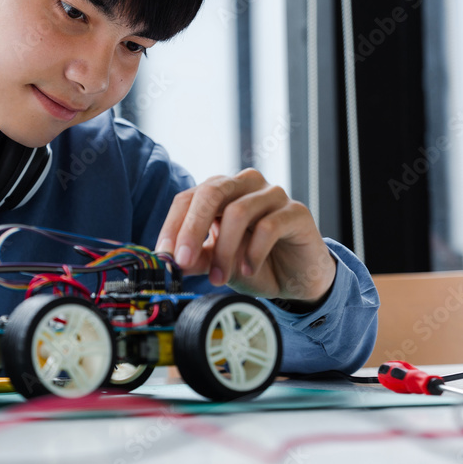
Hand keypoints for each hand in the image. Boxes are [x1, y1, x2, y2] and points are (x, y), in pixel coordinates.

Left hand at [155, 168, 335, 307]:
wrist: (297, 278)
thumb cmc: (255, 263)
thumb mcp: (217, 263)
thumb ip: (195, 258)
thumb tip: (168, 261)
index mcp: (220, 191)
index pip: (187, 198)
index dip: (173, 226)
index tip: (164, 255)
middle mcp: (244, 185)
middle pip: (211, 193)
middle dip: (192, 229)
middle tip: (183, 261)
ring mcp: (272, 194)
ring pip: (238, 212)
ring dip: (224, 250)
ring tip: (219, 277)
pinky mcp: (295, 211)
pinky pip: (269, 226)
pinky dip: (253, 252)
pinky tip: (248, 270)